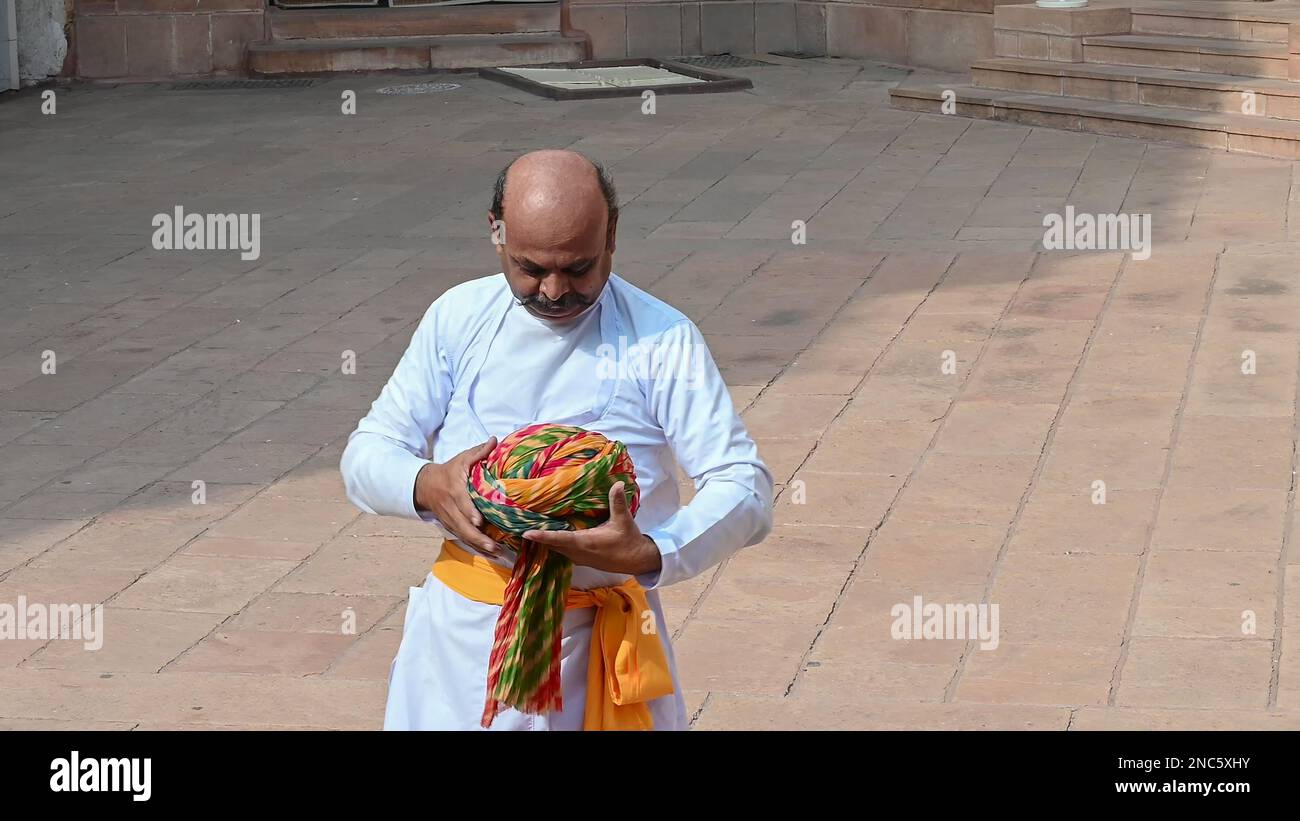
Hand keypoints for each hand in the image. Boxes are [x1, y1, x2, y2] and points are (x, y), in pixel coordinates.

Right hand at [414, 437, 502, 557]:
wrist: (425, 485)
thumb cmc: (449, 470)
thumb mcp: (462, 458)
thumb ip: (479, 452)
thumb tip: (494, 440)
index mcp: (454, 489)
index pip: (462, 502)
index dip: (470, 512)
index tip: (479, 521)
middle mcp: (451, 507)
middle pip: (463, 525)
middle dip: (478, 538)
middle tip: (495, 547)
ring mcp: (450, 519)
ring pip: (463, 535)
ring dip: (479, 546)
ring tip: (496, 553)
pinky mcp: (451, 526)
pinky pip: (462, 538)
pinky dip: (475, 546)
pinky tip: (489, 553)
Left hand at [524, 481, 662, 576]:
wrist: (637, 560)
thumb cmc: (628, 540)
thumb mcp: (623, 520)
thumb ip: (617, 502)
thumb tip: (618, 483)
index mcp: (585, 543)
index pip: (559, 539)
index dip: (542, 536)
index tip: (526, 533)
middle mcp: (578, 552)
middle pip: (551, 545)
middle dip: (536, 538)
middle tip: (518, 526)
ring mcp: (579, 557)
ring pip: (555, 549)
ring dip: (543, 541)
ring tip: (528, 529)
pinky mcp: (581, 559)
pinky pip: (561, 551)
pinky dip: (553, 544)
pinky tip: (547, 536)